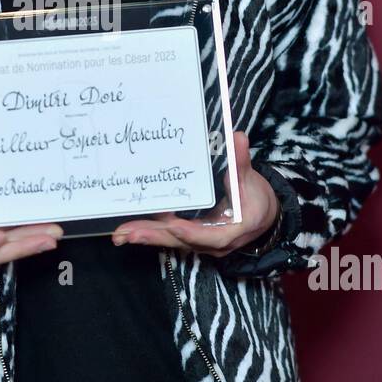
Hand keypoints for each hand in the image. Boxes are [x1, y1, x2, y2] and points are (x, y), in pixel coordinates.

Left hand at [110, 130, 278, 255]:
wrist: (262, 218)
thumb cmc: (257, 201)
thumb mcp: (251, 182)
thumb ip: (241, 163)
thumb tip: (238, 138)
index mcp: (230, 232)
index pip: (209, 236)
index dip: (190, 232)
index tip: (172, 225)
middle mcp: (212, 242)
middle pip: (179, 241)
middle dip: (152, 237)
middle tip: (126, 234)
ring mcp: (199, 241)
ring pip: (170, 240)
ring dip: (145, 236)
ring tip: (119, 234)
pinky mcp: (191, 236)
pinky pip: (168, 235)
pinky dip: (151, 232)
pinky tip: (131, 227)